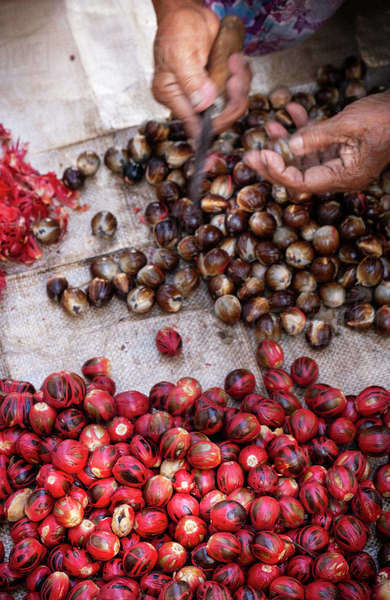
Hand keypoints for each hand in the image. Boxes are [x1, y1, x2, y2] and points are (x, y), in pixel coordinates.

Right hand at [152, 0, 250, 138]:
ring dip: (240, 85)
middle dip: (233, 99)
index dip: (216, 121)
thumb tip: (203, 104)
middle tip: (237, 75)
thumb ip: (191, 81)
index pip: (194, 124)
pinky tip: (236, 62)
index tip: (231, 105)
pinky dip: (241, 78)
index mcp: (171, 96)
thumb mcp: (182, 54)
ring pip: (229, 106)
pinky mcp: (216, 86)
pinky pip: (235, 93)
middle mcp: (186, 99)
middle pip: (216, 118)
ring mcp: (202, 93)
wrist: (188, 13)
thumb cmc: (178, 28)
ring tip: (236, 61)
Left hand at [245, 92, 389, 193]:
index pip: (302, 183)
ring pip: (303, 155)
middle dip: (273, 162)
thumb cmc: (386, 118)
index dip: (278, 171)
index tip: (262, 155)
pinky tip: (291, 109)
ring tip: (268, 124)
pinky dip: (303, 126)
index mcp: (343, 177)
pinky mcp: (341, 146)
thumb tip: (289, 146)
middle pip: (297, 174)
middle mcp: (339, 174)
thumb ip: (316, 137)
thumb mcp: (348, 126)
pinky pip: (316, 141)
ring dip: (285, 139)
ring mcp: (339, 160)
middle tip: (250, 153)